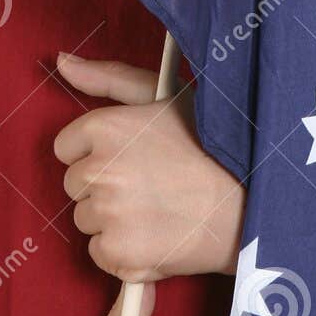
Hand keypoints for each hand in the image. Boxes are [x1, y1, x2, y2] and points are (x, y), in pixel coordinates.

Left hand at [53, 52, 244, 281]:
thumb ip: (108, 77)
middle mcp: (100, 170)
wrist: (254, 203)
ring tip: (159, 210)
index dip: (98, 153)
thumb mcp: (165, 96)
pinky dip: (122, 252)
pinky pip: (99, 254)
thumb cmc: (211, 145)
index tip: (132, 158)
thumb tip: (60, 60)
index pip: (66, 148)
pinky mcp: (119, 254)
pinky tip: (156, 236)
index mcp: (105, 127)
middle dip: (104, 186)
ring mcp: (108, 215)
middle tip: (151, 184)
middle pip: (75, 185)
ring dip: (112, 220)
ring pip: (86, 220)